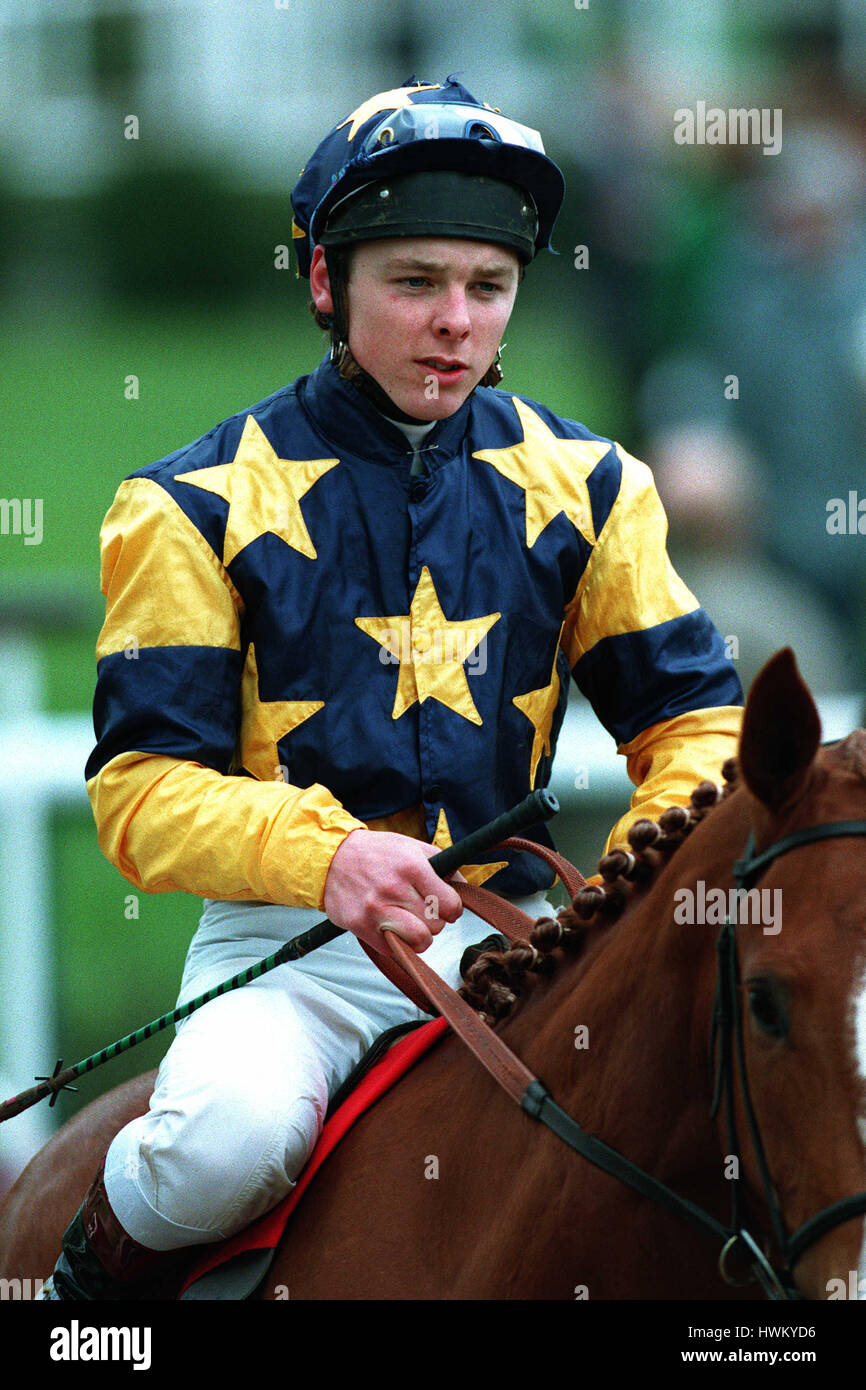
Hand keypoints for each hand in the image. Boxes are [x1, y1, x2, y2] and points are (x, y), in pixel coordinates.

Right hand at [323, 829, 462, 953]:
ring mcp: (376, 909)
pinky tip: (390, 926)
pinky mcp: (360, 926)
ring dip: (419, 936)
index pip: (451, 905)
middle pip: (436, 925)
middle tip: (423, 911)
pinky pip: (394, 950)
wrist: (332, 858)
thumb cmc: (377, 853)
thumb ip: (443, 866)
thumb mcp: (413, 847)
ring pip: (419, 941)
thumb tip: (465, 888)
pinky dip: (397, 943)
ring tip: (411, 923)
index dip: (453, 909)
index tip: (446, 907)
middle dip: (434, 921)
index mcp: (412, 867)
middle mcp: (394, 888)